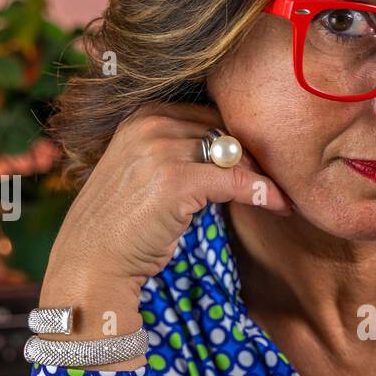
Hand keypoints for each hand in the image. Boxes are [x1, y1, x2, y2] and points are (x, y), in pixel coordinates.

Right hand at [44, 100, 294, 295]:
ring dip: (265, 176)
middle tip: (283, 179)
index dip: (241, 138)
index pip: (210, 113)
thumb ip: (179, 152)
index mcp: (142, 115)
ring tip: (284, 195)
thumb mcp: (146, 173)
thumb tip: (235, 152)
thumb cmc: (123, 226)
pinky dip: (263, 193)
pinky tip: (279, 205)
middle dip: (257, 156)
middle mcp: (149, 124)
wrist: (91, 262)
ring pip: (235, 154)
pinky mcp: (175, 181)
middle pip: (226, 129)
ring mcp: (160, 149)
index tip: (266, 161)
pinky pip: (236, 181)